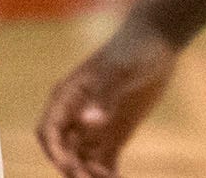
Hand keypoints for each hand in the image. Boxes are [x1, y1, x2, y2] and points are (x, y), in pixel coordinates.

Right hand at [37, 19, 176, 177]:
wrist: (156, 41)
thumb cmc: (134, 51)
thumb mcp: (121, 72)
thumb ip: (104, 96)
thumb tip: (88, 122)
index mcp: (68, 96)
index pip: (49, 130)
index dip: (55, 153)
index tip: (72, 170)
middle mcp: (76, 113)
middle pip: (63, 149)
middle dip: (73, 169)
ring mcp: (95, 123)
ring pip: (82, 158)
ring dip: (89, 174)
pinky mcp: (115, 132)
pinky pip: (105, 159)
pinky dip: (108, 174)